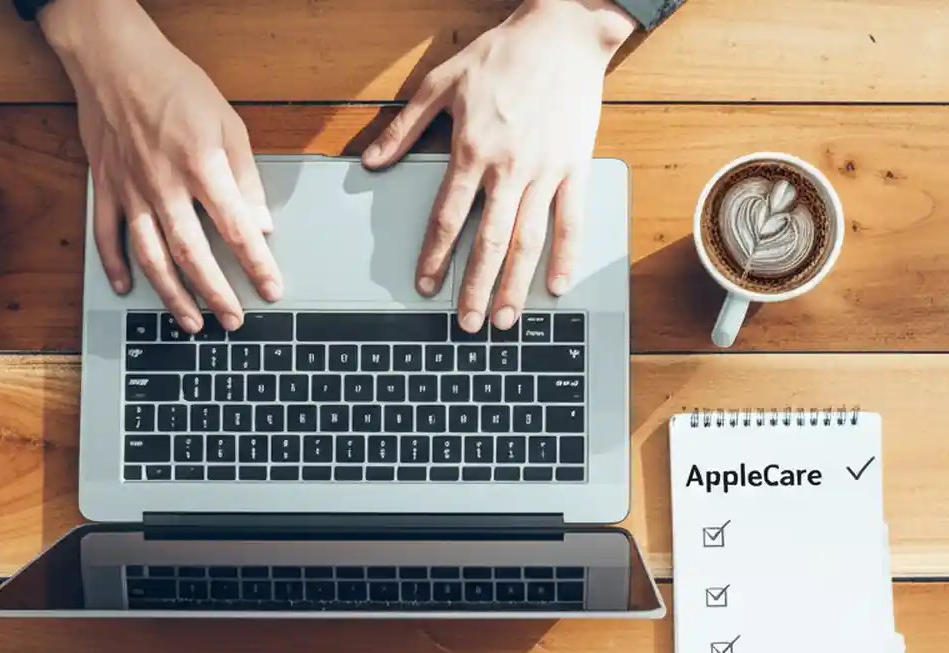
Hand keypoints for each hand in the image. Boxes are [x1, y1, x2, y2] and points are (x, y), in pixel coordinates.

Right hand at [40, 0, 280, 332]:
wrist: (115, 58)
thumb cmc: (176, 85)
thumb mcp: (229, 123)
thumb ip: (246, 178)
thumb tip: (262, 224)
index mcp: (202, 167)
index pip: (237, 229)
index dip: (256, 265)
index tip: (270, 290)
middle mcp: (164, 185)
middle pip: (192, 254)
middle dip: (215, 294)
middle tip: (232, 322)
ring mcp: (130, 189)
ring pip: (151, 256)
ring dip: (171, 295)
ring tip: (190, 322)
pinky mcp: (104, 186)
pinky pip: (108, 236)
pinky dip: (117, 266)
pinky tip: (130, 288)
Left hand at [363, 0, 633, 332]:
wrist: (562, 32)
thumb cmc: (502, 54)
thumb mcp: (441, 82)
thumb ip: (404, 127)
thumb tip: (372, 162)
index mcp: (472, 150)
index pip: (448, 217)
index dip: (435, 255)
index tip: (426, 286)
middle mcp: (509, 169)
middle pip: (489, 242)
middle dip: (476, 288)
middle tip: (468, 324)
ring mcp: (546, 171)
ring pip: (528, 241)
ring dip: (516, 285)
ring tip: (506, 319)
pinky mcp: (575, 167)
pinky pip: (571, 221)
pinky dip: (565, 256)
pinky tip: (557, 286)